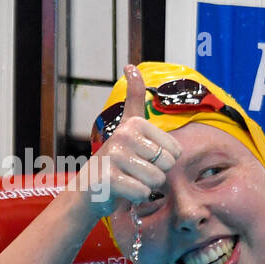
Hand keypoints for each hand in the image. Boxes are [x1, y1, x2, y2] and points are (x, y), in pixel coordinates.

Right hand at [74, 64, 180, 216]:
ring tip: (128, 180)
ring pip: (156, 179)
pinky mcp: (108, 178)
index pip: (175, 150)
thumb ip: (134, 98)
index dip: (164, 161)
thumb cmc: (116, 161)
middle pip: (167, 164)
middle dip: (156, 175)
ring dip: (146, 187)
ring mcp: (114, 156)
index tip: (143, 158)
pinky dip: (134, 198)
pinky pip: (141, 192)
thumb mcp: (127, 126)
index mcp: (135, 124)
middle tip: (135, 173)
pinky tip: (121, 191)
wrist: (88, 190)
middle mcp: (124, 135)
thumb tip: (130, 65)